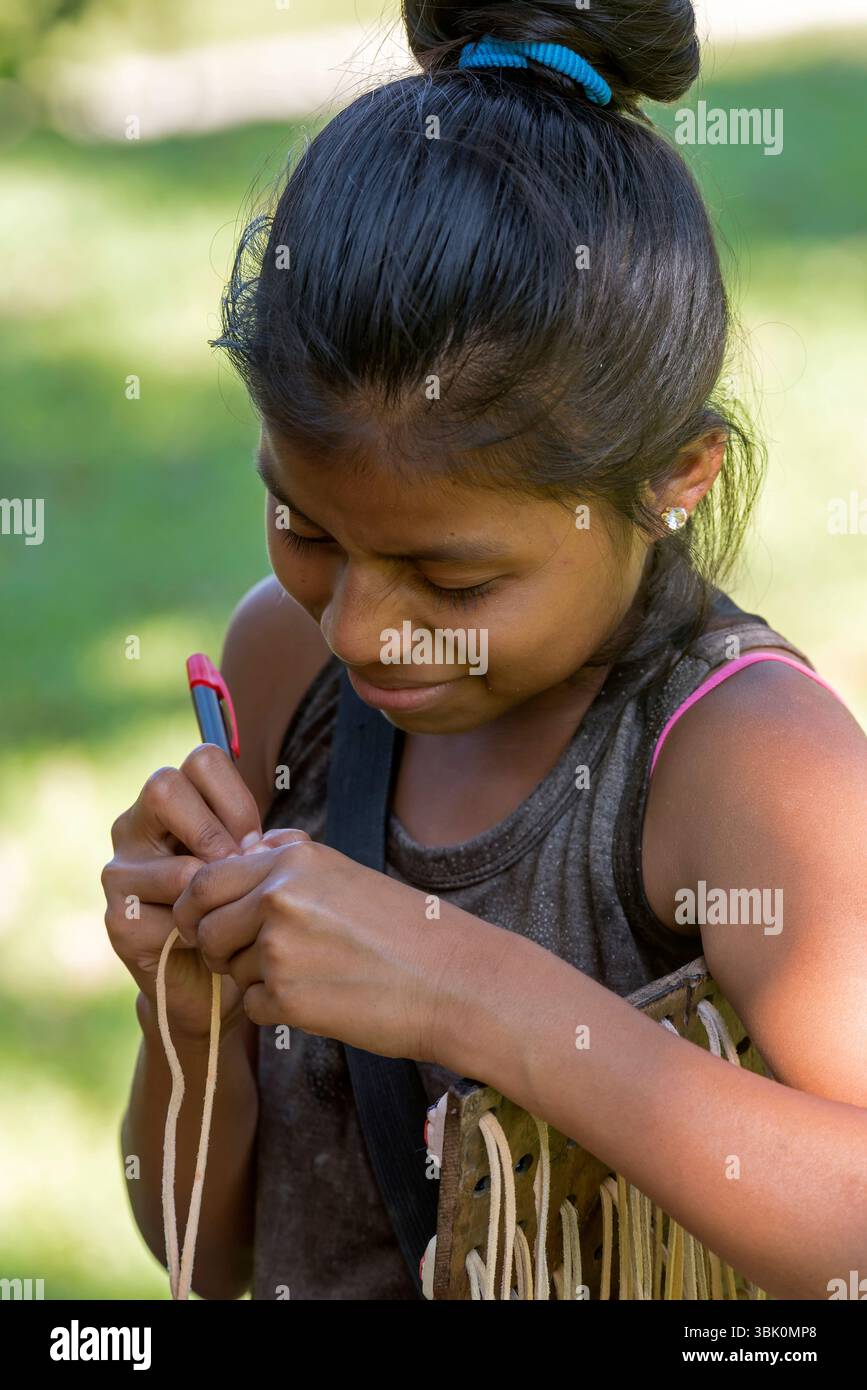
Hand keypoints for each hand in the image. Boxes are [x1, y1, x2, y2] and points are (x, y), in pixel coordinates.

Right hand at [102, 743, 263, 1044]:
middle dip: (216, 830)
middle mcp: (134, 828)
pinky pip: (170, 913)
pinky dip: (202, 927)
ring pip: (175, 864)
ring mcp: (119, 873)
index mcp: (170, 804)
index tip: (253, 840)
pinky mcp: (119, 920)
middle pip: (163, 786)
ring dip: (216, 891)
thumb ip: (264, 843)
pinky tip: (209, 940)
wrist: (212, 984)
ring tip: (229, 911)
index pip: (201, 760)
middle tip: (237, 869)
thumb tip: (267, 844)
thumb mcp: (256, 866)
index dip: (237, 797)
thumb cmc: (237, 912)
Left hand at [171, 829, 472, 1062]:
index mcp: (292, 862)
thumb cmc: (404, 929)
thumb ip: (287, 859)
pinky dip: (276, 1009)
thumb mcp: (344, 873)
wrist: (452, 980)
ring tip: (312, 973)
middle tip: (252, 956)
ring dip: (256, 977)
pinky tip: (320, 999)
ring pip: (229, 967)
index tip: (214, 922)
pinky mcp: (288, 999)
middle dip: (217, 945)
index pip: (204, 880)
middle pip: (204, 925)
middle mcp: (278, 898)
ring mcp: (280, 949)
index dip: (199, 906)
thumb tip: (247, 845)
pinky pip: (252, 1006)